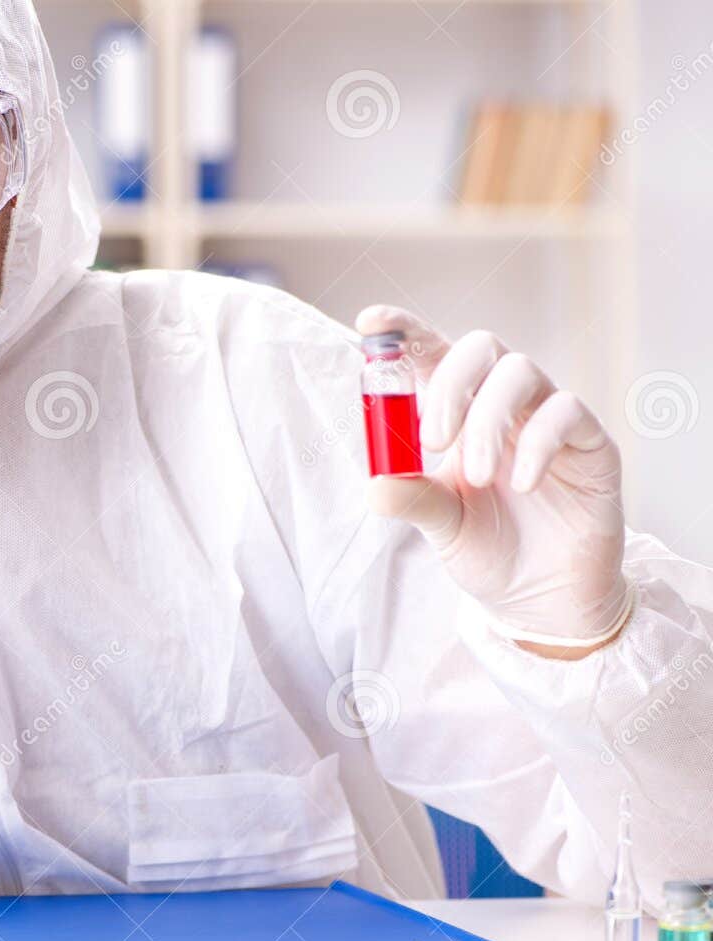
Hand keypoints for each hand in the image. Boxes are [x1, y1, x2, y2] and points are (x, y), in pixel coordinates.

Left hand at [356, 306, 629, 656]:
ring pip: (521, 372)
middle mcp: (503, 405)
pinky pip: (566, 412)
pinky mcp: (590, 442)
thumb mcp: (441, 524)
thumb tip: (374, 485)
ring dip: (488, 420)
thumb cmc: (489, 549)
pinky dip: (537, 443)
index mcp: (459, 414)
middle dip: (449, 383)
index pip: (433, 356)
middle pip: (481, 347)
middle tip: (432, 439)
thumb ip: (412, 498)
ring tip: (477, 475)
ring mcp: (548, 417)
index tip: (371, 322)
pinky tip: (521, 485)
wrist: (541, 598)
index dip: (404, 333)